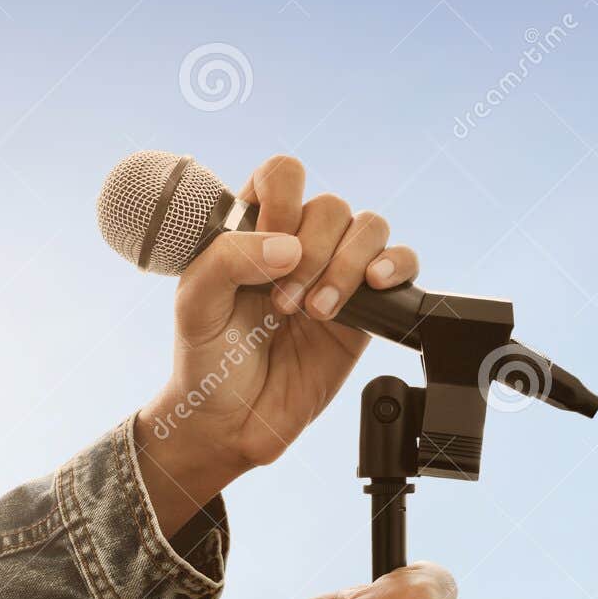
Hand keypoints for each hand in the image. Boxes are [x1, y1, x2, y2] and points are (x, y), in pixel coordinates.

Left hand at [135, 154, 419, 535]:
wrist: (230, 422)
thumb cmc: (206, 358)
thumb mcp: (195, 303)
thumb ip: (229, 259)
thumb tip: (290, 246)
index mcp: (254, 228)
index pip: (283, 175)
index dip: (283, 200)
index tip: (268, 241)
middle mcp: (298, 243)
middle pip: (331, 205)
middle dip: (311, 252)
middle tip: (282, 303)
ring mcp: (335, 275)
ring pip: (369, 228)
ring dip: (346, 265)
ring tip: (316, 312)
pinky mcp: (367, 311)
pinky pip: (402, 265)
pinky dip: (397, 265)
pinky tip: (375, 285)